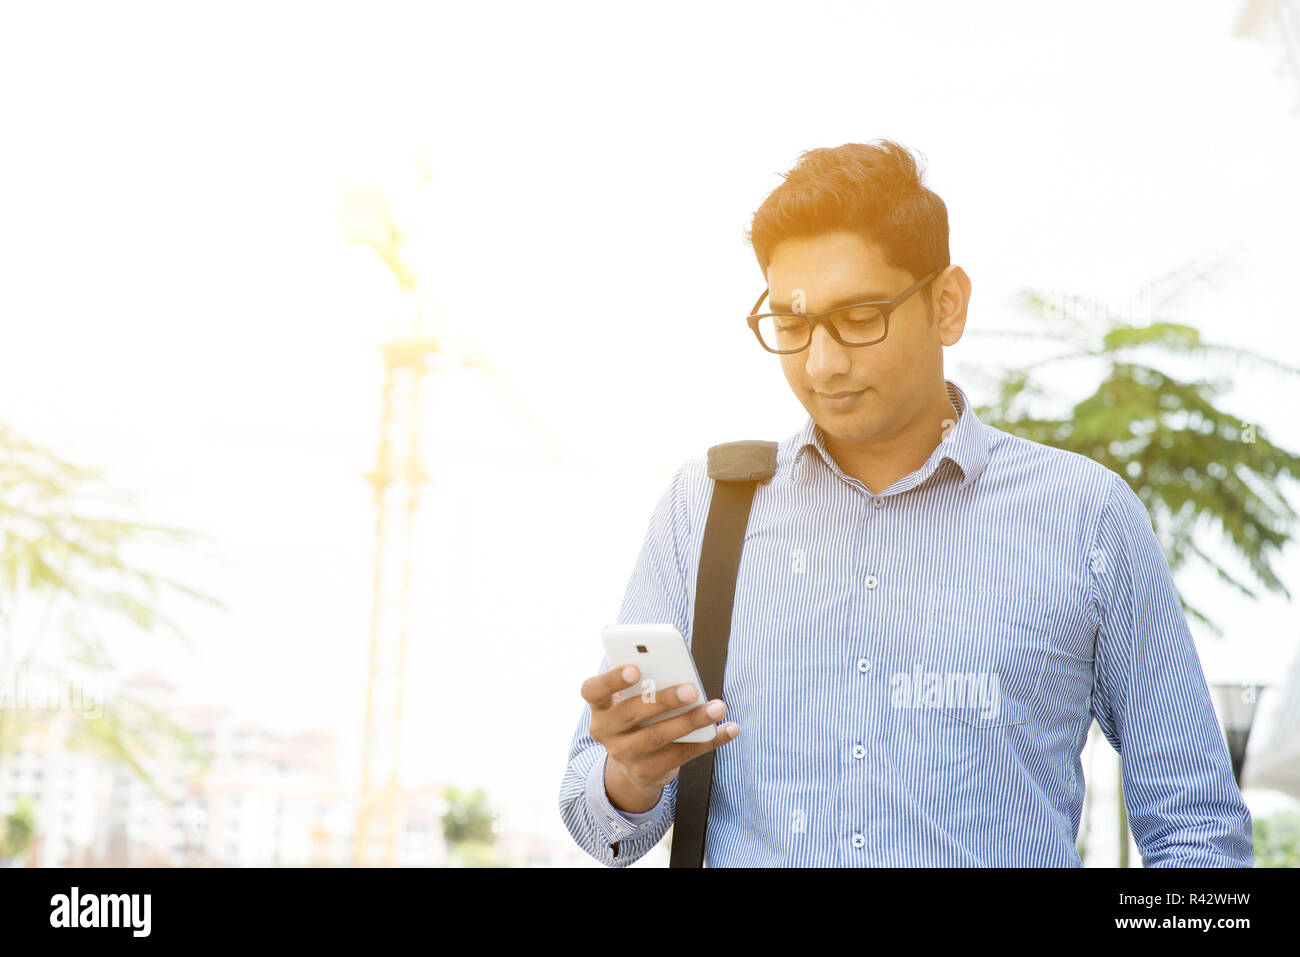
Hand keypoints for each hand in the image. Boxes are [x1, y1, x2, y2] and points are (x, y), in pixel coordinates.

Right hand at [580, 664, 738, 812]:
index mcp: (600, 706)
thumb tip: (679, 672)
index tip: (636, 668)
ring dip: (691, 721)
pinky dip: (709, 740)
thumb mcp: (631, 700)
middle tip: (691, 689)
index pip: (593, 690)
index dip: (612, 679)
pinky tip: (729, 729)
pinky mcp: (648, 772)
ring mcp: (625, 755)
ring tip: (718, 707)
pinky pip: (682, 755)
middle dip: (663, 700)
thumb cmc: (637, 716)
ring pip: (659, 737)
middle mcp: (606, 732)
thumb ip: (645, 685)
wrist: (631, 764)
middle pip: (631, 713)